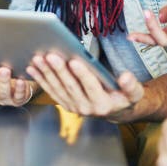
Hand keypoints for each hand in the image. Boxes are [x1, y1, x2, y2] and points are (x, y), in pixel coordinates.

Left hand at [26, 53, 143, 120]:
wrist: (115, 110)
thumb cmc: (124, 97)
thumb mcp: (134, 92)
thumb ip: (131, 85)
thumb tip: (125, 77)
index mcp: (102, 104)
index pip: (91, 87)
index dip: (83, 74)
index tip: (74, 61)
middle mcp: (86, 108)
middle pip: (70, 86)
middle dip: (59, 70)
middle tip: (50, 55)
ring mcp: (73, 107)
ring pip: (57, 88)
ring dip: (46, 73)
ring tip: (38, 59)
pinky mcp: (65, 103)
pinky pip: (51, 90)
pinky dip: (41, 79)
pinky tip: (32, 68)